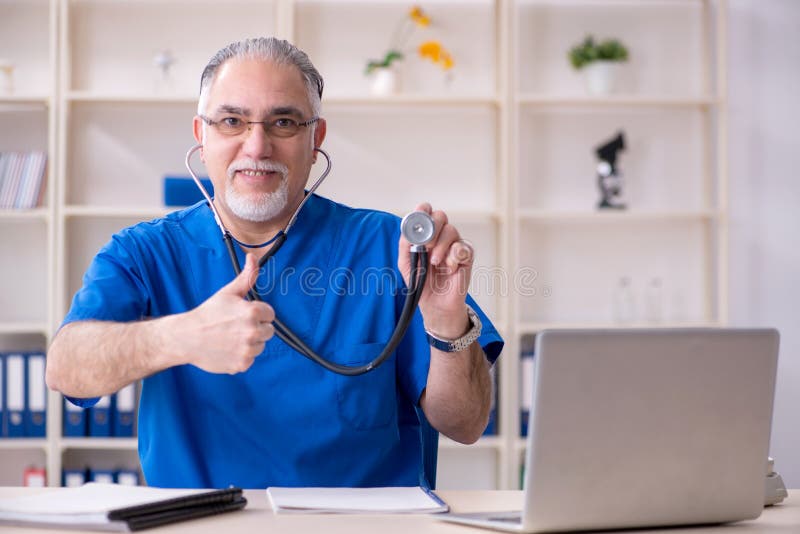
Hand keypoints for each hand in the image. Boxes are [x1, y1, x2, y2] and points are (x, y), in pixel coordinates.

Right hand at [177, 254, 274, 373]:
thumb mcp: (228, 293)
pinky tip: (228, 349)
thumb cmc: (208, 314)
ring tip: (231, 338)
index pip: (270, 314)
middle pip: (269, 331)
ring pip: (260, 346)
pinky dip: (241, 356)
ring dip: (250, 343)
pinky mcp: (242, 364)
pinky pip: (251, 359)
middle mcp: (252, 332)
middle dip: (256, 328)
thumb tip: (253, 257)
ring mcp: (247, 350)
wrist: (186, 337)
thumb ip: (247, 277)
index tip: (242, 315)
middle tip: (236, 327)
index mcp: (252, 312)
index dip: (257, 314)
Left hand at [398, 203, 473, 338]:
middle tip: (425, 246)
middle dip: (432, 228)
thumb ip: (405, 244)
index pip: (426, 212)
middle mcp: (440, 236)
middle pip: (440, 216)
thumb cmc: (420, 282)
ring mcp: (454, 245)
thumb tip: (409, 228)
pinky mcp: (466, 256)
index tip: (419, 215)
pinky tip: (449, 268)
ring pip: (451, 230)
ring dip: (441, 245)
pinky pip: (463, 246)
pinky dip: (453, 256)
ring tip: (434, 262)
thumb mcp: (405, 263)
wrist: (434, 303)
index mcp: (425, 234)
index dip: (423, 210)